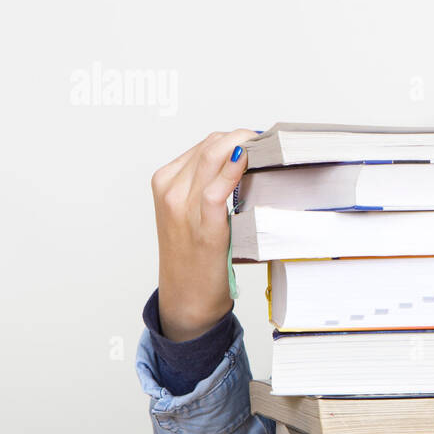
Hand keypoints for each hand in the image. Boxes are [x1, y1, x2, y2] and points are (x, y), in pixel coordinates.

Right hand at [150, 129, 262, 340]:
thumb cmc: (193, 254)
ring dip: (243, 146)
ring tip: (267, 149)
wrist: (186, 296)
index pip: (204, 144)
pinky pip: (217, 188)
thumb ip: (207, 184)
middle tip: (269, 142)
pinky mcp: (203, 225)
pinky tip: (250, 162)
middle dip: (243, 137)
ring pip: (213, 157)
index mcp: (165, 182)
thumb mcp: (190, 212)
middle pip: (210, 146)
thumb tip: (242, 160)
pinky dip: (234, 170)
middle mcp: (170, 190)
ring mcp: (182, 207)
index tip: (259, 139)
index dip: (234, 137)